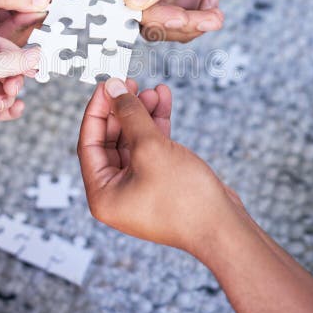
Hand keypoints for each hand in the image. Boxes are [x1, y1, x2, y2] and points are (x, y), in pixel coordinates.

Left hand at [0, 34, 39, 173]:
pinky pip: (2, 104)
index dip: (18, 56)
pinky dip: (9, 108)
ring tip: (0, 104)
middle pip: (7, 66)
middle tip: (11, 90)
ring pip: (6, 86)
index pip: (1, 45)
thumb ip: (5, 63)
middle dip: (13, 79)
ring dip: (8, 96)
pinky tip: (13, 111)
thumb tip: (36, 55)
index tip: (34, 67)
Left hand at [78, 78, 234, 253]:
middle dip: (123, 110)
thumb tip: (115, 88)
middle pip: (110, 140)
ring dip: (142, 114)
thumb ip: (130, 114)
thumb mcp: (151, 148)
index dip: (97, 111)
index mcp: (102, 194)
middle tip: (131, 84)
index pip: (88, 143)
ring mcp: (139, 188)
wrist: (223, 228)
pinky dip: (156, 125)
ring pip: (133, 141)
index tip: (108, 85)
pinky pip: (151, 148)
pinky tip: (164, 102)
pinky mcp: (160, 182)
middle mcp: (116, 193)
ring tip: (154, 90)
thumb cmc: (184, 198)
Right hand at [117, 0, 268, 41]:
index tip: (180, 18)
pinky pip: (181, 25)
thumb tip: (131, 0)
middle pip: (144, 16)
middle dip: (176, 23)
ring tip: (215, 14)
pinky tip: (214, 0)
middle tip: (206, 19)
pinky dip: (199, 23)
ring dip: (191, 26)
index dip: (149, 14)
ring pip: (163, 25)